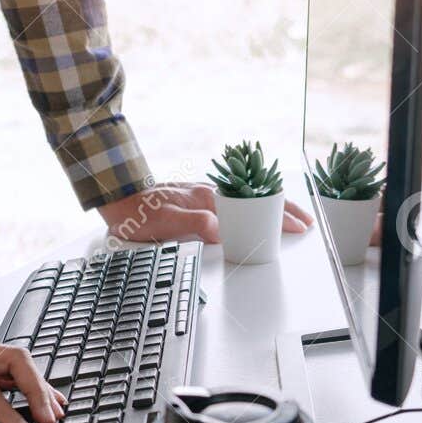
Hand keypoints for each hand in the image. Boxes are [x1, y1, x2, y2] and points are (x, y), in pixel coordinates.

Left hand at [100, 182, 313, 243]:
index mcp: (208, 200)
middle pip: (256, 200)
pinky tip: (254, 209)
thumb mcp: (164, 222)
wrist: (117, 194)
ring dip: (270, 206)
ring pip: (248, 198)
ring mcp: (204, 193)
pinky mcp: (196, 196)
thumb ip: (194, 224)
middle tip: (305, 222)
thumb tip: (221, 229)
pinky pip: (235, 198)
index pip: (253, 209)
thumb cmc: (138, 212)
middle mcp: (209, 193)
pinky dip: (252, 204)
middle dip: (283, 209)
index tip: (297, 227)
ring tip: (288, 215)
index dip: (278, 217)